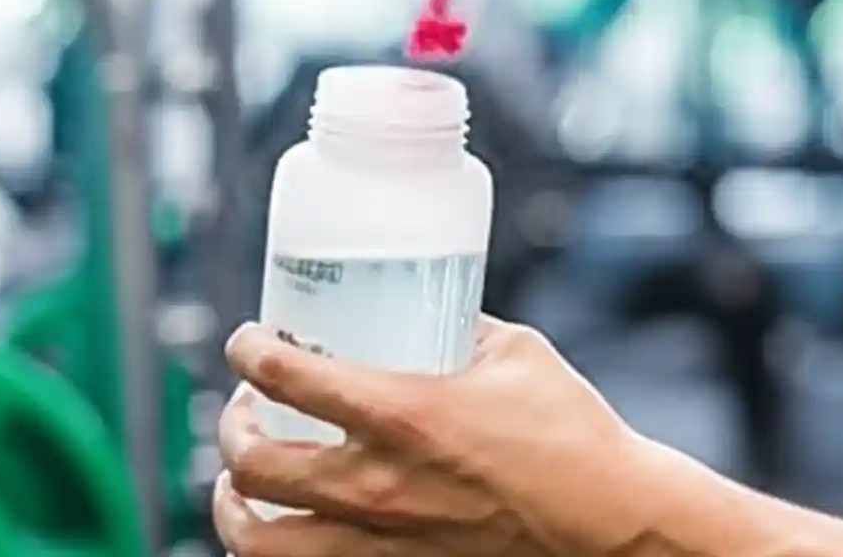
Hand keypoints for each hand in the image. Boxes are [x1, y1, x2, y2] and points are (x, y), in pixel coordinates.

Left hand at [213, 316, 681, 556]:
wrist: (612, 527)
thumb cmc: (574, 437)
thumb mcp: (518, 354)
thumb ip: (461, 327)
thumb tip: (434, 310)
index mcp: (405, 414)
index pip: (286, 375)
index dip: (247, 349)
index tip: (248, 341)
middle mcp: (378, 484)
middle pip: (252, 462)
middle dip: (230, 426)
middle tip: (246, 407)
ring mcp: (381, 543)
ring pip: (256, 539)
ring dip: (233, 502)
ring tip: (242, 479)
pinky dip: (274, 551)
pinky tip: (285, 529)